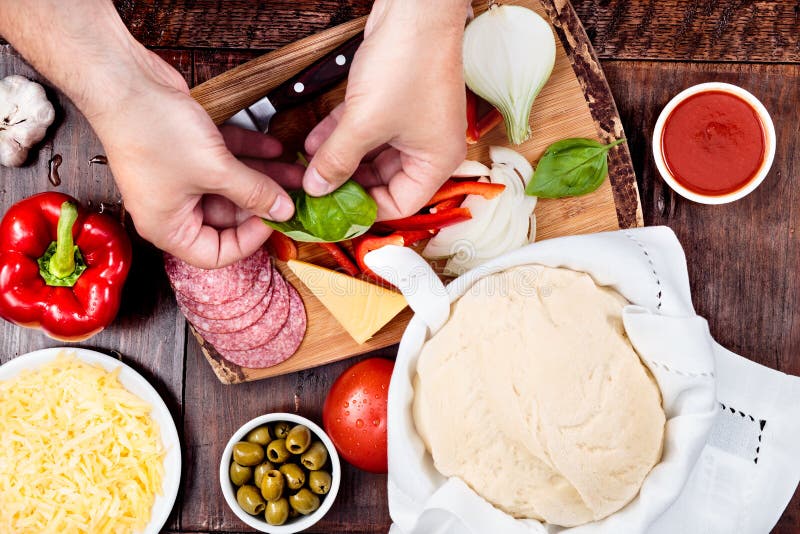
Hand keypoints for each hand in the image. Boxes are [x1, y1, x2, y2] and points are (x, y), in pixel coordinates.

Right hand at [0, 1, 300, 268]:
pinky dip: (248, 155)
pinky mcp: (186, 152)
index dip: (249, 241)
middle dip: (263, 204)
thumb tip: (284, 212)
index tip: (274, 221)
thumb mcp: (215, 169)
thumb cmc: (154, 132)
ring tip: (297, 171)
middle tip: (296, 195)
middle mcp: (173, 207)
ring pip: (231, 187)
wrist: (122, 80)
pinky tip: (275, 147)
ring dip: (264, 178)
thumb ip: (254, 193)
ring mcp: (180, 178)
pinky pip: (223, 162)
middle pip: (228, 218)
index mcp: (169, 228)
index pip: (216, 254)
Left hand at [303, 0, 468, 219]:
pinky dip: (341, 137)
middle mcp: (428, 147)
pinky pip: (366, 131)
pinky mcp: (395, 104)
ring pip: (370, 155)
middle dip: (346, 184)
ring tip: (306, 167)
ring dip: (339, 160)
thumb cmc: (407, 64)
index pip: (400, 205)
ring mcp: (411, 124)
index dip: (364, 211)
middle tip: (315, 191)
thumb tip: (316, 188)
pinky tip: (312, 143)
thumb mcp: (364, 123)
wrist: (415, 9)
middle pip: (384, 181)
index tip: (332, 214)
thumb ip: (337, 160)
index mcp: (436, 162)